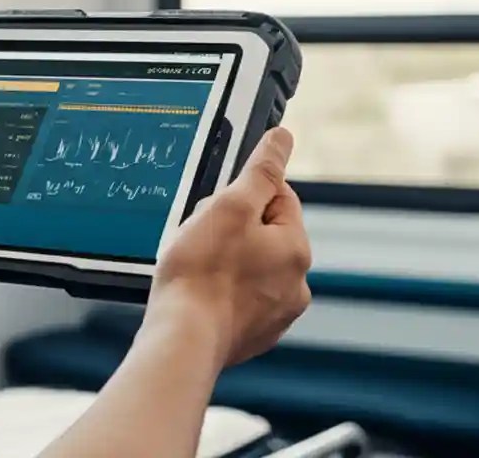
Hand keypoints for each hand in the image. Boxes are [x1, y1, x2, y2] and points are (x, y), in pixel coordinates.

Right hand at [145, 127, 311, 368]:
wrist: (182, 340)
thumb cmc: (200, 273)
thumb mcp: (229, 206)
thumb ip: (260, 171)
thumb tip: (282, 138)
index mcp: (296, 248)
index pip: (279, 197)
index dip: (243, 194)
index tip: (216, 207)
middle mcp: (296, 284)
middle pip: (264, 234)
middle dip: (233, 229)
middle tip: (200, 239)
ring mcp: (276, 315)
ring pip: (251, 269)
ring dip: (227, 263)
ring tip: (195, 270)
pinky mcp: (253, 336)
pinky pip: (238, 301)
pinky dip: (220, 294)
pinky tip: (198, 295)